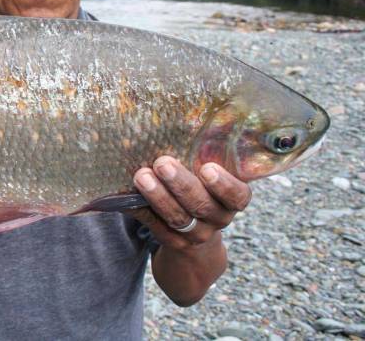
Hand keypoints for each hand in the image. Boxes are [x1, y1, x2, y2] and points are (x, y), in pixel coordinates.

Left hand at [130, 156, 251, 249]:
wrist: (197, 227)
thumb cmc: (201, 185)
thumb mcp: (209, 173)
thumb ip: (204, 156)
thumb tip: (181, 124)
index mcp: (233, 200)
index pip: (237, 195)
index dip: (223, 184)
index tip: (207, 169)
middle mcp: (218, 219)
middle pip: (201, 205)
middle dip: (180, 184)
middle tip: (162, 163)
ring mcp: (196, 234)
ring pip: (178, 218)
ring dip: (158, 196)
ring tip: (142, 177)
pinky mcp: (173, 241)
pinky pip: (155, 226)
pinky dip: (141, 210)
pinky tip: (127, 197)